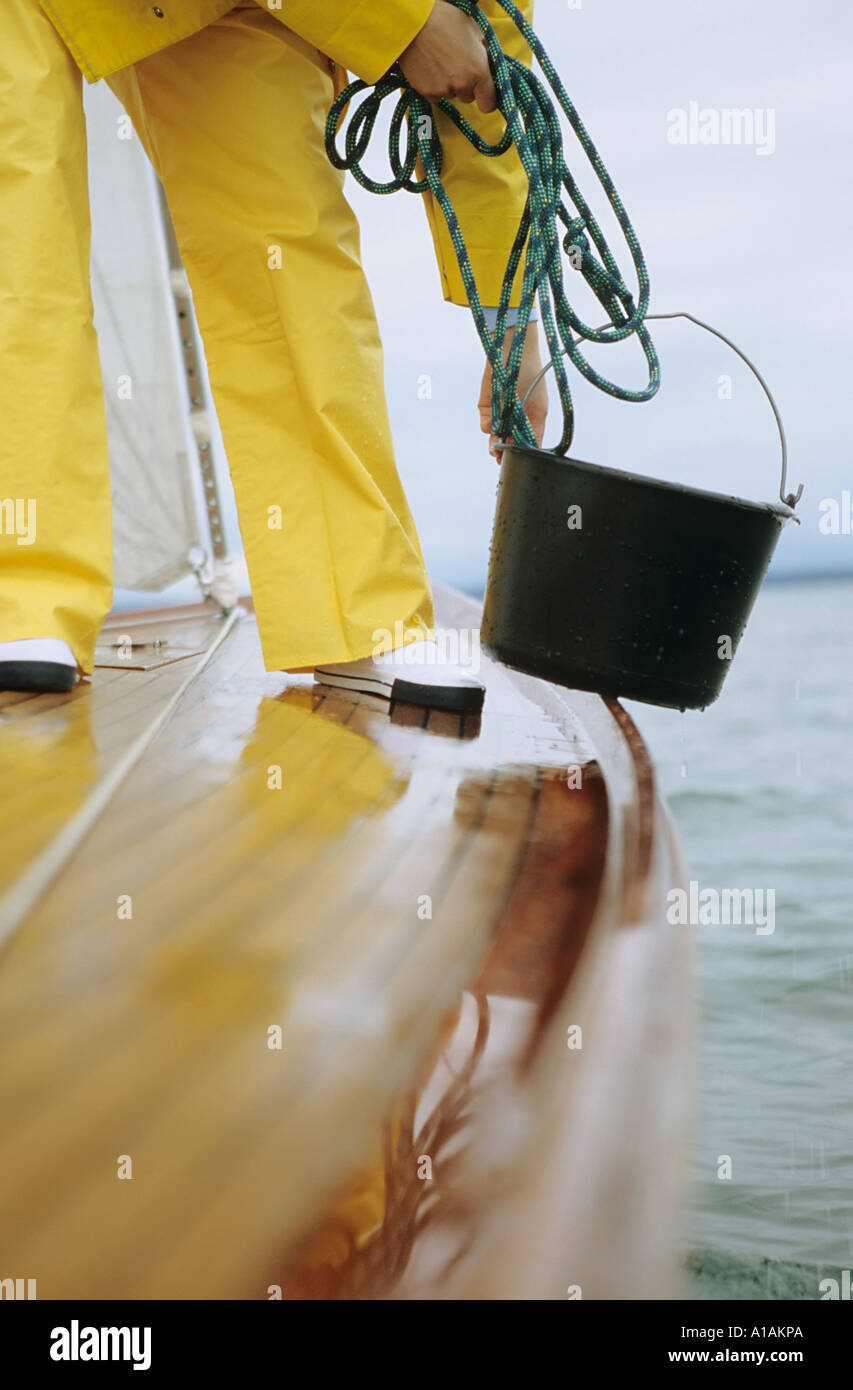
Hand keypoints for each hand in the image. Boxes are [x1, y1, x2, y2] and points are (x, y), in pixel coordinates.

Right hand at [398, 1, 496, 112]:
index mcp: (479, 70)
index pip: (489, 103)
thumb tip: (487, 64)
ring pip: (451, 94)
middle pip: (468, 97)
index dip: (488, 99)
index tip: (484, 94)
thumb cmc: (444, 20)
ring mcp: (443, 89)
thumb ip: (483, 52)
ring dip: (449, 84)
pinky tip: (430, 67)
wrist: (413, 22)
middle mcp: (462, 84)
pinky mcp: (427, 92)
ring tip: (441, 61)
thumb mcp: (473, 30)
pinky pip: (436, 95)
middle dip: (466, 85)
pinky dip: (434, 85)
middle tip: (457, 65)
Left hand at [478, 321, 547, 460]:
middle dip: (505, 453)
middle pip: (508, 445)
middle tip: (503, 459)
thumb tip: (531, 453)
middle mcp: (514, 419)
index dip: (521, 455)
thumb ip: (535, 432)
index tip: (519, 462)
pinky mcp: (485, 407)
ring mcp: (499, 414)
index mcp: (531, 421)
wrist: (513, 352)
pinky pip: (486, 425)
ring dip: (496, 444)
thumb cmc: (532, 376)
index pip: (525, 445)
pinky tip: (495, 425)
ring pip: (495, 439)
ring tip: (498, 447)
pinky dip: (490, 427)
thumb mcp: (540, 409)